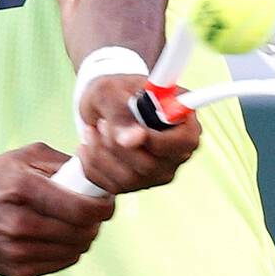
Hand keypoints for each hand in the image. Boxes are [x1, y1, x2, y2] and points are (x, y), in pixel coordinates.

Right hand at [0, 143, 115, 275]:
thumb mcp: (22, 157)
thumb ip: (61, 161)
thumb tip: (96, 172)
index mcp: (22, 187)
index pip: (80, 208)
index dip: (103, 207)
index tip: (107, 201)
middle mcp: (18, 223)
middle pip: (81, 232)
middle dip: (96, 221)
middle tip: (94, 211)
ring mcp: (16, 251)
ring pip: (75, 250)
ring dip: (85, 236)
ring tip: (77, 222)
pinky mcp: (18, 270)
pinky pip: (62, 263)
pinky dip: (69, 249)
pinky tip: (61, 235)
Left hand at [76, 74, 201, 193]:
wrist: (102, 104)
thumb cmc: (113, 91)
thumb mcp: (112, 90)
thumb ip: (122, 112)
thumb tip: (131, 139)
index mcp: (183, 120)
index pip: (185, 141)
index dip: (158, 141)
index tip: (131, 132)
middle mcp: (176, 150)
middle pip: (152, 166)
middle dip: (117, 147)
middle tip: (101, 123)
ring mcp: (158, 171)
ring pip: (129, 178)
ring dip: (101, 154)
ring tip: (92, 129)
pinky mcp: (137, 184)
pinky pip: (112, 185)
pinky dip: (92, 165)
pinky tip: (89, 145)